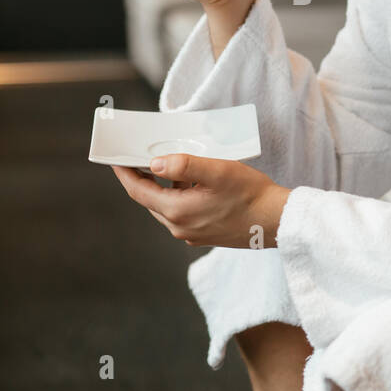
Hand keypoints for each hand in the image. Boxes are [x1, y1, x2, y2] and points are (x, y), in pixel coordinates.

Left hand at [111, 154, 290, 248]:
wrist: (276, 221)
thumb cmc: (250, 194)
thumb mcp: (217, 171)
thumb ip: (184, 165)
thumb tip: (154, 164)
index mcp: (177, 212)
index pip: (138, 191)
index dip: (124, 173)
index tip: (114, 158)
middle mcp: (179, 227)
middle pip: (149, 199)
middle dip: (142, 178)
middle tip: (137, 156)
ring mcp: (191, 233)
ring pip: (166, 206)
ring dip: (163, 186)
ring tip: (170, 163)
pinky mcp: (204, 234)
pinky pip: (181, 212)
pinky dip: (179, 195)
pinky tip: (193, 182)